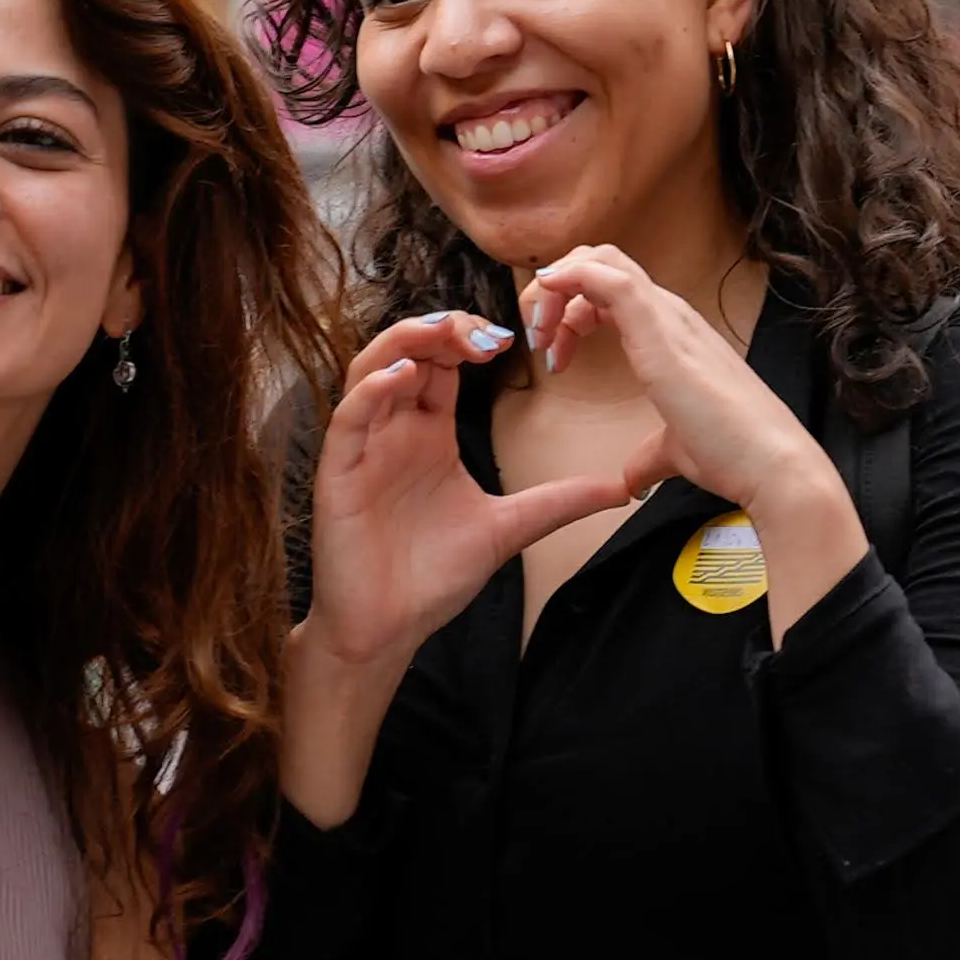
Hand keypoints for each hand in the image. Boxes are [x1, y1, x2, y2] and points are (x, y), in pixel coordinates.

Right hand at [303, 310, 634, 670]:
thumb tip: (621, 491)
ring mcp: (364, 447)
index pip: (442, 364)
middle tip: (485, 332)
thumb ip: (559, 502)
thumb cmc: (434, 576)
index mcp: (429, 433)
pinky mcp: (339, 472)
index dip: (468, 339)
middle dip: (442, 329)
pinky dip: (371, 390)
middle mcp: (394, 430)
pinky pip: (348, 418)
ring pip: (371, 370)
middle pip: (408, 352)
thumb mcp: (509, 527)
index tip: (509, 338)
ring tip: (443, 333)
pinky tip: (402, 378)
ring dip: (403, 343)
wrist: (388, 630)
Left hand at [524, 245, 847, 525]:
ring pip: (600, 259)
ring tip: (540, 337)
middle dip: (555, 290)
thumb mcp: (675, 450)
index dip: (570, 310)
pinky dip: (570, 279)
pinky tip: (548, 306)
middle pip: (599, 262)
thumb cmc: (733, 454)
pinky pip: (609, 279)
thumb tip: (630, 479)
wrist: (769, 465)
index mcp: (673, 333)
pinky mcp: (661, 331)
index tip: (552, 356)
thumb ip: (649, 456)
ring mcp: (669, 318)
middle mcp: (672, 315)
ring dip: (555, 288)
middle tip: (538, 339)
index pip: (610, 288)